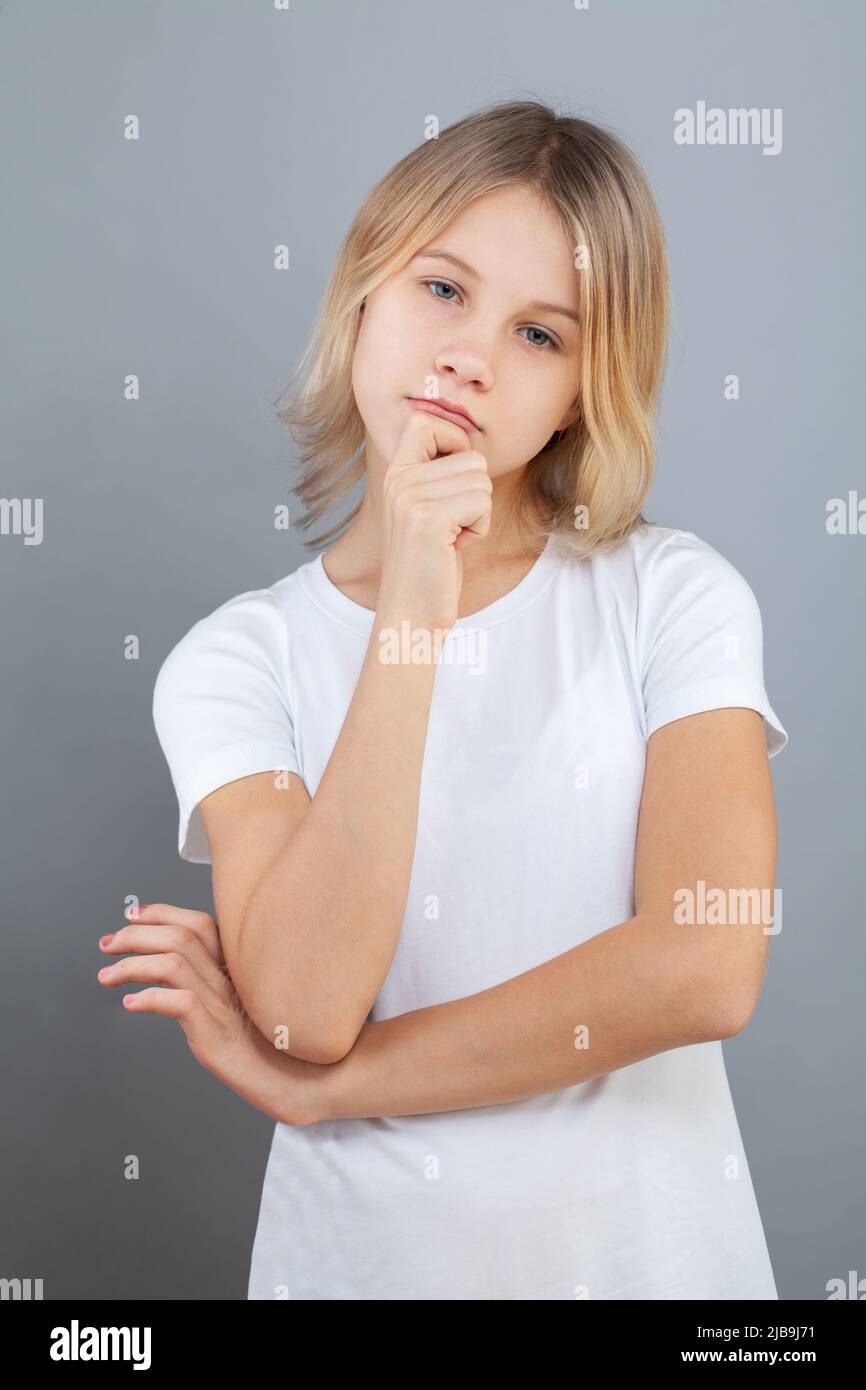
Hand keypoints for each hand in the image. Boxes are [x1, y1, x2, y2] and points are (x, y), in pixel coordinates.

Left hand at [96, 903, 323, 1126]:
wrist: (298, 1083)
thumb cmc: (267, 1049)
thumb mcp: (238, 1007)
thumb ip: (216, 984)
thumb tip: (177, 968)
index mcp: (237, 968)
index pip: (199, 922)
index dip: (161, 913)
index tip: (131, 917)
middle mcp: (232, 979)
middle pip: (180, 936)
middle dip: (135, 935)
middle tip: (107, 945)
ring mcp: (225, 1006)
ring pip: (174, 964)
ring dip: (131, 965)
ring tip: (106, 976)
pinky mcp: (219, 1035)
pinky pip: (181, 1003)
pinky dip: (150, 999)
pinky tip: (131, 1005)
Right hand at [377, 407, 492, 629]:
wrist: (411, 613)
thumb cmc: (429, 565)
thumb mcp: (427, 510)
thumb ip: (439, 475)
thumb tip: (470, 443)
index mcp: (395, 474)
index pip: (425, 420)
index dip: (454, 440)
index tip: (454, 477)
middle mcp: (398, 480)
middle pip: (471, 457)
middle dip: (475, 494)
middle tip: (452, 525)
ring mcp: (410, 498)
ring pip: (481, 480)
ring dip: (478, 513)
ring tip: (452, 537)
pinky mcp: (428, 519)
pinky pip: (481, 502)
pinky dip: (479, 528)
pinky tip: (455, 546)